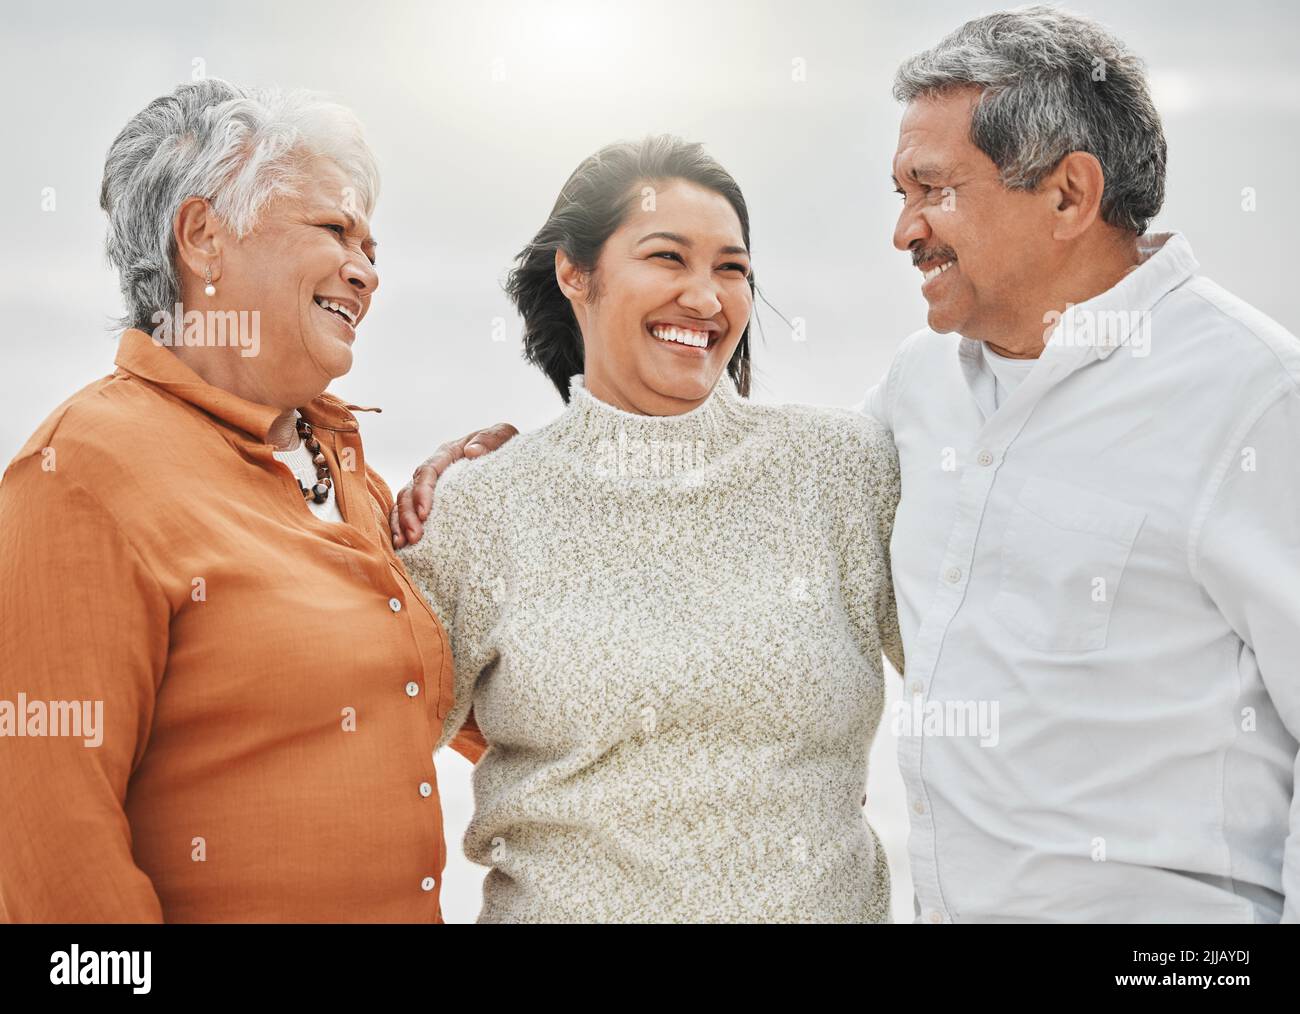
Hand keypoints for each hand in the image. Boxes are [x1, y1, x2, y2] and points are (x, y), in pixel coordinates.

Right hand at [389, 423, 518, 547]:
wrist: (510, 458)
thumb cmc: (505, 446)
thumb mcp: (503, 435)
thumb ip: (491, 439)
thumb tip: (472, 451)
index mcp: (448, 453)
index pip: (428, 471)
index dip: (423, 492)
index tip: (425, 513)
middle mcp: (434, 469)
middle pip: (410, 490)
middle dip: (408, 514)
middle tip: (415, 536)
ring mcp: (430, 486)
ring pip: (404, 503)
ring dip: (401, 523)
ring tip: (404, 543)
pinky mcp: (431, 502)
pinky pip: (409, 513)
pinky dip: (402, 527)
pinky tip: (403, 545)